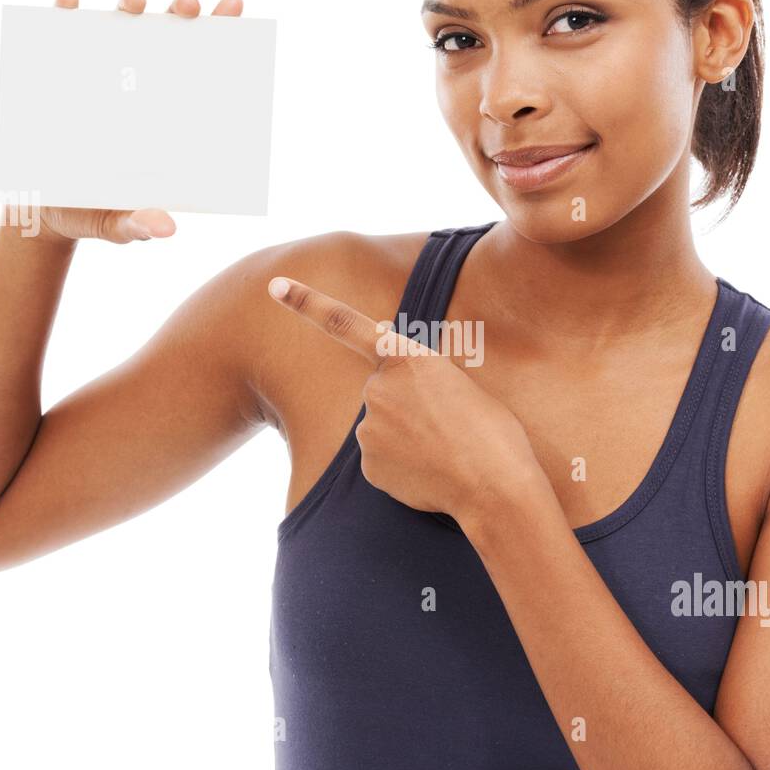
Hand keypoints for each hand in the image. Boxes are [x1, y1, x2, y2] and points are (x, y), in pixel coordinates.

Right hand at [26, 0, 244, 243]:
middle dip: (181, 13)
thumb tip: (166, 229)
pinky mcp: (58, 74)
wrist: (43, 212)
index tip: (235, 4)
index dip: (221, 32)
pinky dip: (63, 13)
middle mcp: (140, 85)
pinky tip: (69, 0)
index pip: (203, 68)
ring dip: (129, 6)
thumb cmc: (95, 214)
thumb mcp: (118, 224)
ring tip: (134, 0)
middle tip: (188, 4)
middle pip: (168, 37)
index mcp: (168, 115)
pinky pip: (61, 35)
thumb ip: (140, 224)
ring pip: (120, 27)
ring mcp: (100, 76)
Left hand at [267, 274, 541, 525]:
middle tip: (444, 426)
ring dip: (404, 437)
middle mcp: (378, 387)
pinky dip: (401, 466)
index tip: (275, 285)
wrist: (493, 484)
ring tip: (442, 450)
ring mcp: (368, 426)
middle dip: (403, 406)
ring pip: (379, 428)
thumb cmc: (492, 433)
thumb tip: (399, 409)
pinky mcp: (368, 463)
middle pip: (380, 392)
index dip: (306, 303)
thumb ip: (419, 382)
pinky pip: (380, 460)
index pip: (344, 323)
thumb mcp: (460, 385)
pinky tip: (430, 472)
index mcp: (407, 356)